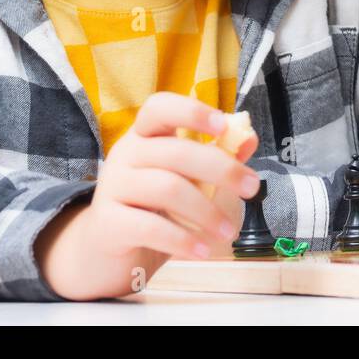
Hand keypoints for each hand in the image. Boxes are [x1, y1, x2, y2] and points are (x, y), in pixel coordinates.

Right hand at [35, 93, 258, 299]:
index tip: (223, 125)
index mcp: (144, 135)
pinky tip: (203, 251)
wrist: (107, 246)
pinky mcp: (108, 221)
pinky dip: (183, 240)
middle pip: (176, 151)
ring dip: (206, 212)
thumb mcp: (185, 177)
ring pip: (167, 189)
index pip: (159, 108)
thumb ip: (215, 156)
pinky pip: (151, 227)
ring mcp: (113, 186)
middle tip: (252, 188)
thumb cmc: (152, 204)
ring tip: (229, 231)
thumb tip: (249, 138)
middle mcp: (125, 154)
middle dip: (221, 169)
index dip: (191, 111)